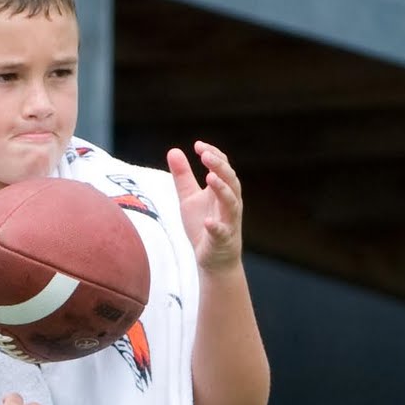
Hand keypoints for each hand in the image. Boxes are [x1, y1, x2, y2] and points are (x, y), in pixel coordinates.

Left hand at [167, 140, 243, 271]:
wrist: (214, 258)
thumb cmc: (203, 225)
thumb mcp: (189, 198)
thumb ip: (183, 176)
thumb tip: (173, 150)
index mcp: (222, 190)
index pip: (223, 166)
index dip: (213, 154)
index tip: (198, 146)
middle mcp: (229, 203)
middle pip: (231, 180)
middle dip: (219, 166)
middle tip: (205, 155)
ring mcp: (228, 221)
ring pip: (231, 202)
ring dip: (222, 189)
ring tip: (210, 177)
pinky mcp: (223, 240)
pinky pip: (222, 232)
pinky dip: (216, 227)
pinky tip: (208, 222)